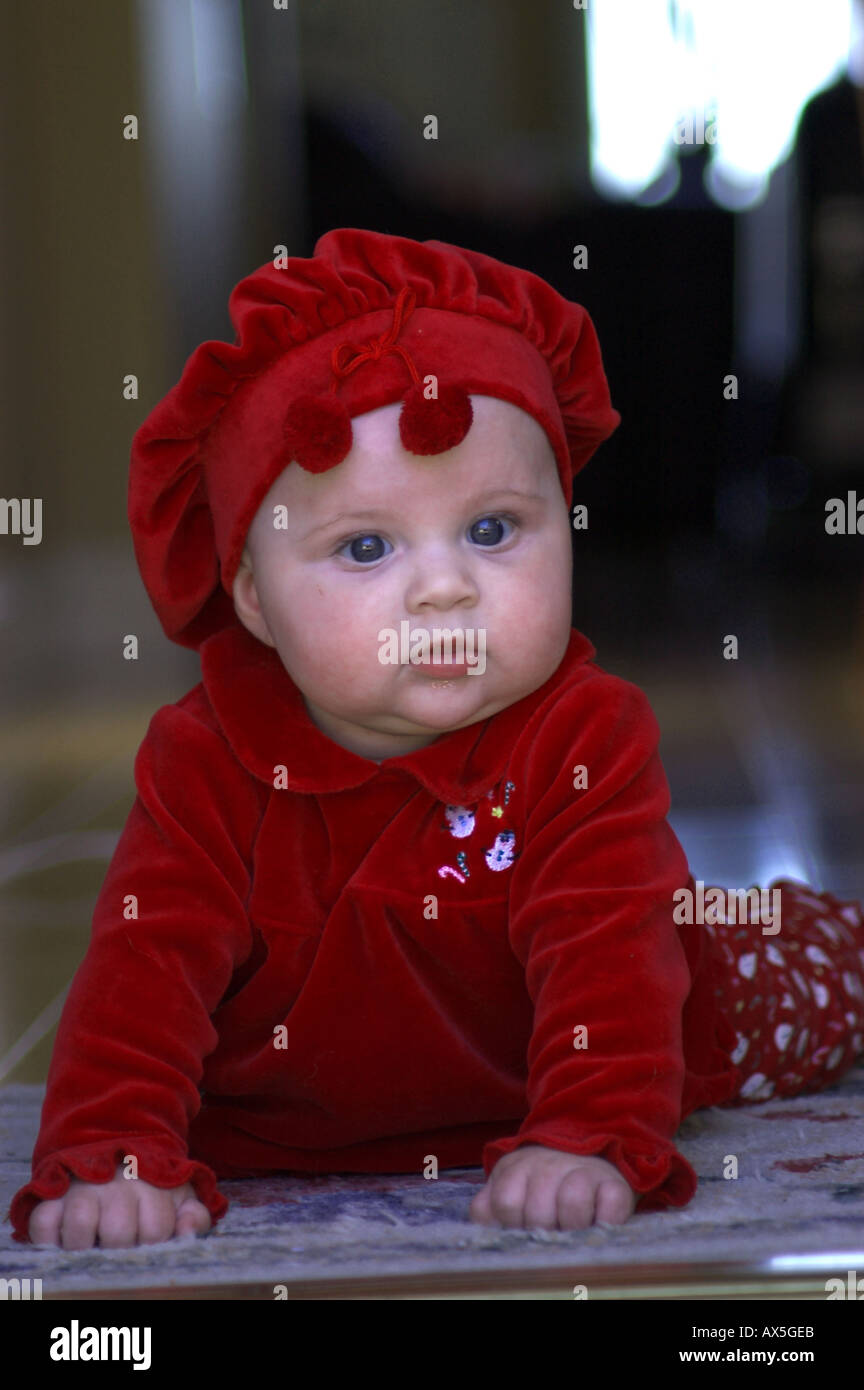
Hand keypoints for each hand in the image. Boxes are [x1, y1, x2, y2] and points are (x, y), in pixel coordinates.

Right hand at [27, 1172, 212, 1248]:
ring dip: (84, 1246)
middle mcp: (116, 1185)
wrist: (114, 1142)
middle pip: (118, 1234)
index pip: (155, 1231)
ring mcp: (81, 1189)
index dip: (153, 1243)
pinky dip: (48, 1238)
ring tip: (92, 1244)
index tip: (148, 1239)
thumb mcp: (180, 1194)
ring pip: (79, 1229)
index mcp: (151, 1186)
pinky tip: (63, 1238)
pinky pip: (42, 1223)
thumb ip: (194, 1216)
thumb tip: (185, 1231)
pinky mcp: (51, 1194)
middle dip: (120, 1248)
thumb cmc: (151, 1183)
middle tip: (120, 1244)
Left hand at [469, 1144, 636, 1230]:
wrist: (586, 1154)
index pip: (506, 1203)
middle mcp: (549, 1165)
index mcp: (517, 1167)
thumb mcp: (509, 1186)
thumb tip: (485, 1222)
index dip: (512, 1225)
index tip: (521, 1228)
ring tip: (571, 1232)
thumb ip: (489, 1205)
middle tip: (548, 1233)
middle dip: (542, 1231)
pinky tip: (598, 1224)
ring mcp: (583, 1171)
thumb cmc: (540, 1184)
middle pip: (539, 1211)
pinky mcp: (615, 1183)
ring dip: (572, 1226)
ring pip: (573, 1201)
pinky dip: (607, 1221)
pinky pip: (611, 1204)